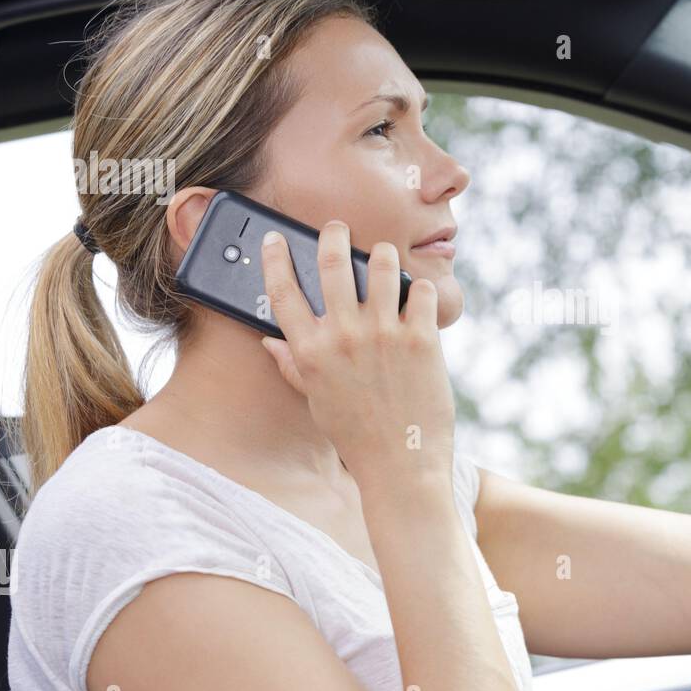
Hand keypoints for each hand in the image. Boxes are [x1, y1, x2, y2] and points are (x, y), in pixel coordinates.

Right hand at [258, 221, 454, 492]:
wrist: (401, 463)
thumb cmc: (356, 434)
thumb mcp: (316, 399)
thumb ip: (293, 365)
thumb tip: (269, 341)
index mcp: (310, 351)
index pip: (281, 291)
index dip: (274, 258)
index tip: (275, 238)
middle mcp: (343, 337)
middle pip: (332, 263)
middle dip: (334, 235)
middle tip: (338, 228)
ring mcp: (384, 334)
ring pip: (383, 264)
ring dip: (384, 257)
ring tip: (385, 260)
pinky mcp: (421, 338)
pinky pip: (421, 291)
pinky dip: (420, 290)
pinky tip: (417, 299)